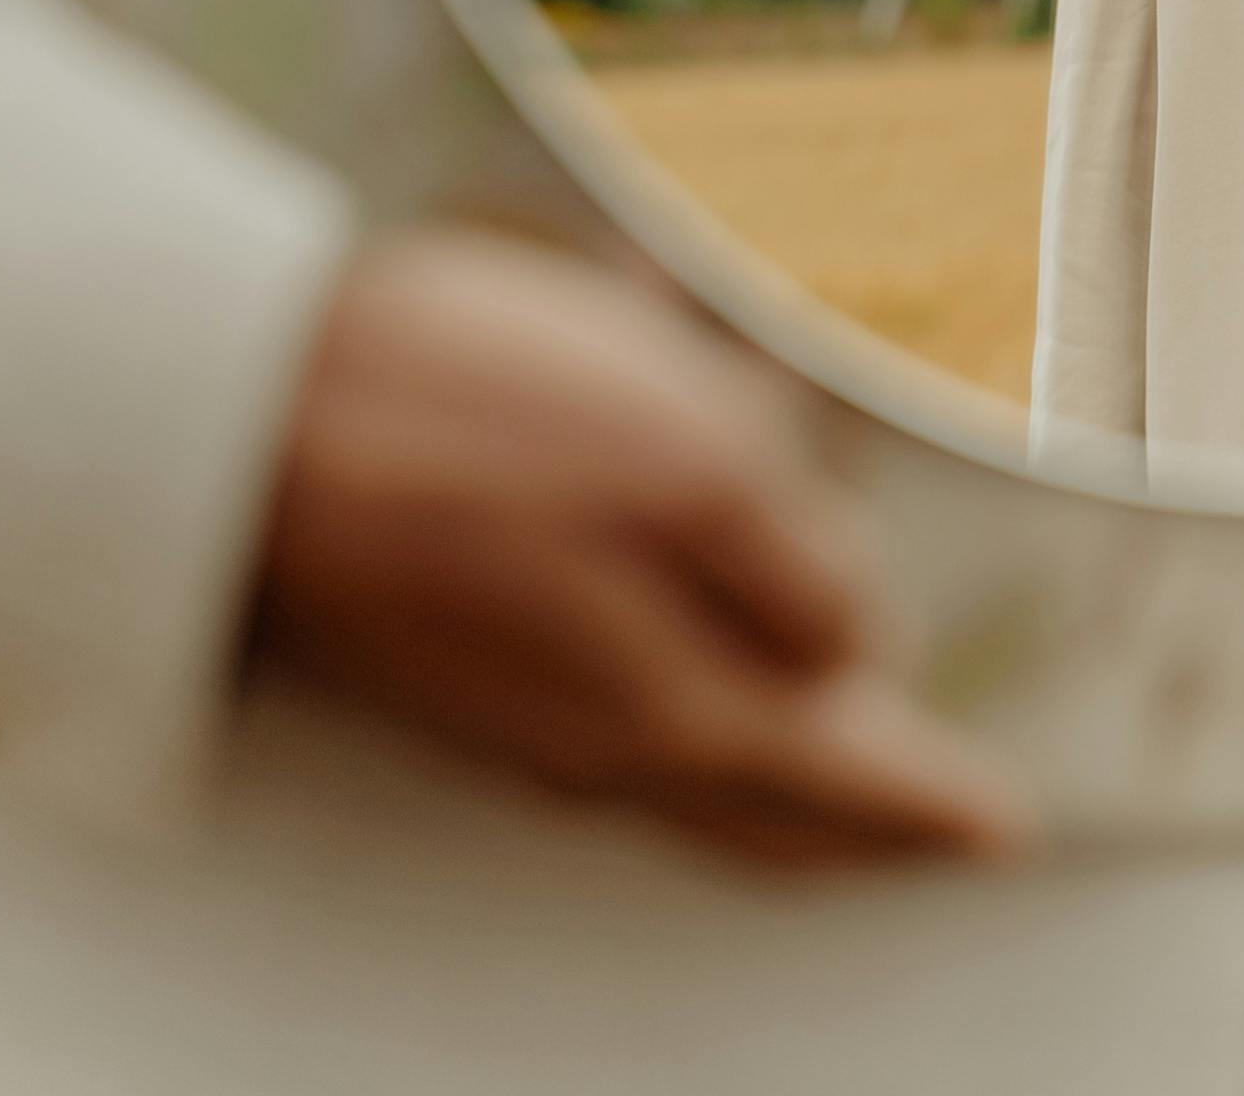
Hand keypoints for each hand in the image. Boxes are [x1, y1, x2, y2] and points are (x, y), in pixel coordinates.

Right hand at [254, 228, 1025, 869]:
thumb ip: (791, 570)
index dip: (924, 771)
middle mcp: (612, 734)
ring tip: (866, 792)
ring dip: (793, 794)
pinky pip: (630, 746)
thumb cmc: (470, 414)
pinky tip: (717, 723)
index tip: (992, 814)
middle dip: (877, 819)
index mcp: (682, 692)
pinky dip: (704, 753)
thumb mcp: (690, 458)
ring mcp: (535, 715)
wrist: (252, 424)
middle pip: (777, 804)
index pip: (846, 752)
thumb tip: (848, 652)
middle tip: (960, 829)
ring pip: (704, 783)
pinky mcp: (477, 678)